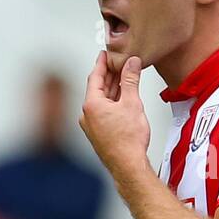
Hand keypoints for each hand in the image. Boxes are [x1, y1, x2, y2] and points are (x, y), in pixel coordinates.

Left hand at [79, 51, 151, 176]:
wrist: (128, 165)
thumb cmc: (127, 140)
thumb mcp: (131, 103)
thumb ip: (130, 80)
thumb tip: (131, 64)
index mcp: (91, 105)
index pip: (94, 77)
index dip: (102, 63)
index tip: (105, 53)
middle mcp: (87, 115)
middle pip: (98, 88)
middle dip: (109, 74)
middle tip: (118, 61)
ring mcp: (92, 124)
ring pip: (102, 99)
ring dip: (113, 87)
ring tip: (124, 74)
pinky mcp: (99, 132)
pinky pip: (104, 110)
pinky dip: (113, 100)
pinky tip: (122, 95)